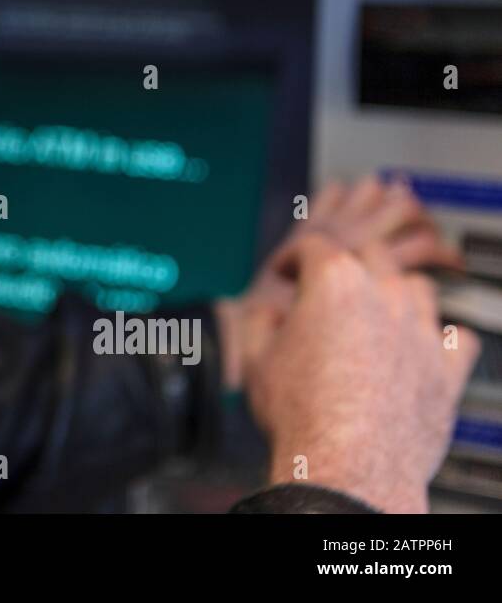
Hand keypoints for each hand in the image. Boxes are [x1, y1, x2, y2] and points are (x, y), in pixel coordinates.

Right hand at [215, 176, 460, 390]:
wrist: (347, 466)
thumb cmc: (301, 414)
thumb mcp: (256, 359)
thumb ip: (259, 322)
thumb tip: (268, 313)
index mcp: (334, 282)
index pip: (314, 247)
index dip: (293, 259)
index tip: (286, 273)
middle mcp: (384, 295)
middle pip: (371, 254)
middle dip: (345, 264)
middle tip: (327, 289)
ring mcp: (421, 330)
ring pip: (417, 287)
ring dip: (394, 292)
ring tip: (374, 313)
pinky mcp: (446, 368)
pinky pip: (458, 337)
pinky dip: (439, 337)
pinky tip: (419, 348)